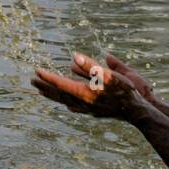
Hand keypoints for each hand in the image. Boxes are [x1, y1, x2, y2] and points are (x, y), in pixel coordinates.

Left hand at [31, 53, 149, 121]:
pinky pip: (74, 107)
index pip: (61, 83)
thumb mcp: (109, 74)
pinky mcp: (93, 112)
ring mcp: (87, 109)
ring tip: (42, 91)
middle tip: (32, 81)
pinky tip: (66, 104)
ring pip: (65, 101)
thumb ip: (91, 66)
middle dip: (45, 87)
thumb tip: (74, 57)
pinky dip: (66, 102)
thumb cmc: (124, 91)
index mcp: (84, 92)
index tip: (37, 71)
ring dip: (52, 95)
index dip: (48, 77)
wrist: (135, 111)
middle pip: (59, 94)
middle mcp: (82, 102)